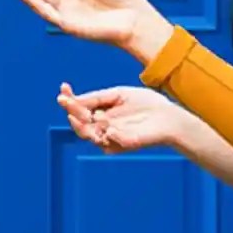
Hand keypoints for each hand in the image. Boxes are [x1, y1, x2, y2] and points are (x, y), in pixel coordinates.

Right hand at [56, 82, 186, 152]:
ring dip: (82, 125)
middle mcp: (102, 126)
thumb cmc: (146, 104)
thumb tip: (75, 99)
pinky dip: (107, 134)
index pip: (79, 108)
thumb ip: (98, 98)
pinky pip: (108, 142)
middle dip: (71, 112)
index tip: (63, 87)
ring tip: (80, 114)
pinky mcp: (122, 145)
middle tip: (67, 102)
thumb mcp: (119, 94)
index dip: (69, 99)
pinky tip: (108, 126)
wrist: (168, 116)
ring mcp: (110, 137)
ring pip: (88, 135)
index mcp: (100, 112)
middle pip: (79, 123)